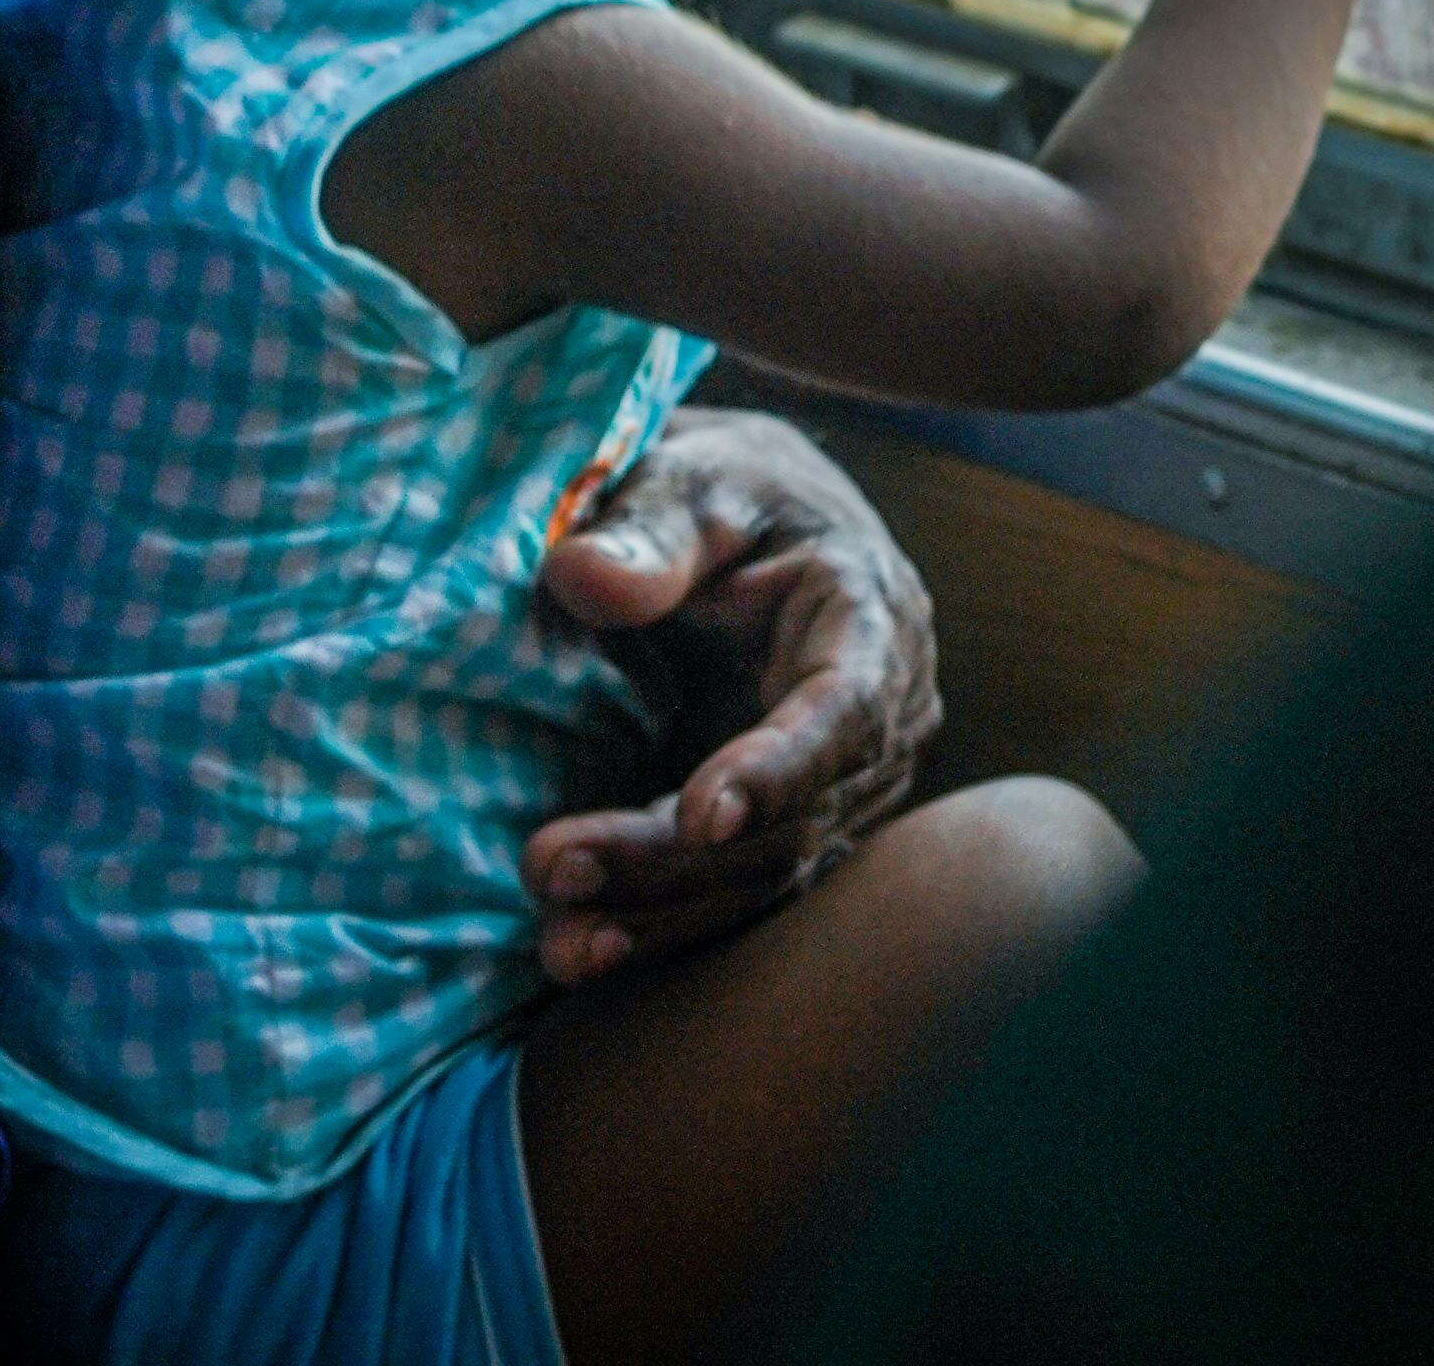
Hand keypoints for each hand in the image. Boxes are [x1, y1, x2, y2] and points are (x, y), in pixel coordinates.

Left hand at [520, 410, 939, 982]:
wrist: (750, 528)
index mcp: (871, 619)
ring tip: (560, 943)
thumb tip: (575, 579)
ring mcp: (841, 787)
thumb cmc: (722, 494)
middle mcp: (880, 720)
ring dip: (663, 915)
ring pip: (766, 875)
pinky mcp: (790, 828)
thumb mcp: (689, 480)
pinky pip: (738, 893)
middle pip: (796, 818)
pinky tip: (581, 952)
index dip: (780, 769)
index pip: (847, 708)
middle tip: (553, 869)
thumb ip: (644, 531)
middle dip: (674, 859)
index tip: (701, 814)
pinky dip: (664, 927)